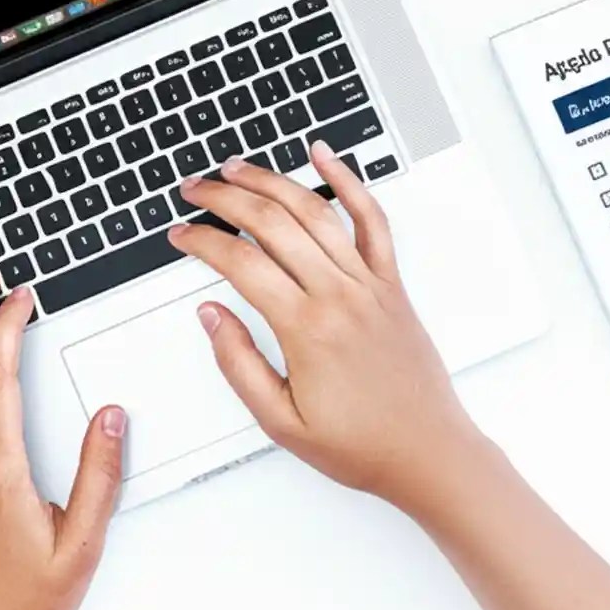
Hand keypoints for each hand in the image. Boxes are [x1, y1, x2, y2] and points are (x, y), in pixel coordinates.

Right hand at [172, 146, 609, 609]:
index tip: (181, 236)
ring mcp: (370, 284)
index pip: (241, 263)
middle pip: (273, 223)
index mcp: (307, 329)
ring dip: (272, 181)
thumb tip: (211, 315)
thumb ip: (239, 364)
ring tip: (238, 169)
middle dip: (225, 198)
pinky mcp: (393, 285)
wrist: (428, 452)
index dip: (202, 242)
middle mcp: (340, 296)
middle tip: (195, 191)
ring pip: (316, 211)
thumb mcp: (281, 421)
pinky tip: (325, 157)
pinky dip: (349, 182)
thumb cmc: (362, 445)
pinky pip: (372, 220)